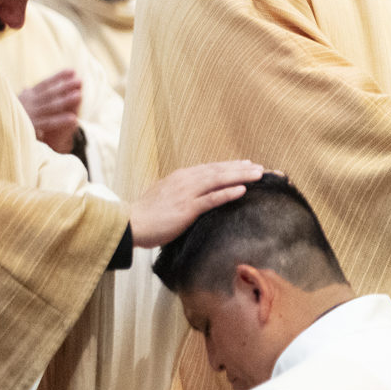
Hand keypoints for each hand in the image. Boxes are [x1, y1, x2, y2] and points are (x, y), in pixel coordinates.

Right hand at [19, 71, 83, 153]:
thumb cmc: (10, 114)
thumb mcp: (17, 103)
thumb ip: (25, 97)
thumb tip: (27, 88)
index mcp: (27, 96)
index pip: (44, 84)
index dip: (58, 77)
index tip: (72, 71)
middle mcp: (29, 103)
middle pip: (50, 93)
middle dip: (65, 86)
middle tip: (80, 80)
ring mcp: (30, 113)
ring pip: (51, 106)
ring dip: (65, 101)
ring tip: (79, 95)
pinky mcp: (31, 126)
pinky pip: (49, 123)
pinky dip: (61, 120)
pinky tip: (74, 119)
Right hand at [127, 160, 267, 246]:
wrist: (129, 224)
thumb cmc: (147, 214)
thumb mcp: (165, 195)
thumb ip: (182, 190)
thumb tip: (196, 191)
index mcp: (180, 177)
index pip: (210, 169)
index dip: (230, 166)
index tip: (247, 164)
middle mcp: (185, 180)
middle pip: (218, 171)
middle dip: (241, 168)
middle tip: (261, 168)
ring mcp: (186, 193)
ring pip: (218, 181)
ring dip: (240, 176)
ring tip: (258, 174)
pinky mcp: (186, 208)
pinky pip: (211, 199)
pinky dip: (227, 193)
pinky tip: (242, 190)